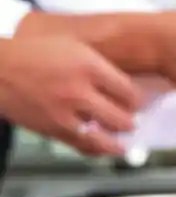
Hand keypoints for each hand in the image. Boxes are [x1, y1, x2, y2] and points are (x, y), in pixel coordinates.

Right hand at [0, 36, 140, 155]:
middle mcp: (79, 92)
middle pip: (119, 116)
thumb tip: (120, 83)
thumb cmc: (36, 53)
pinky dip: (93, 149)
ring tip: (124, 144)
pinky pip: (78, 144)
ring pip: (101, 137)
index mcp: (89, 68)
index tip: (139, 102)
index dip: (138, 100)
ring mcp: (64, 113)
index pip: (127, 91)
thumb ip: (99, 65)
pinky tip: (101, 149)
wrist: (1, 70)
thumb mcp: (75, 47)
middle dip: (130, 122)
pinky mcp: (50, 129)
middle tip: (134, 121)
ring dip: (116, 142)